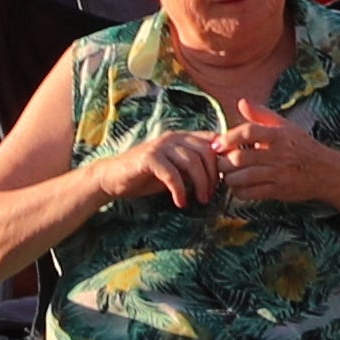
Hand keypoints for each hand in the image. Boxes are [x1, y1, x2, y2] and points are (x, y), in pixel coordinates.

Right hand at [106, 127, 229, 216]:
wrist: (113, 178)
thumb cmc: (147, 176)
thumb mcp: (176, 170)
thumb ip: (194, 167)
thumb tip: (222, 175)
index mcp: (184, 137)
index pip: (214, 140)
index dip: (224, 158)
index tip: (226, 179)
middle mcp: (174, 137)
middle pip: (206, 151)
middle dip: (213, 175)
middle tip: (211, 194)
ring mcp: (161, 146)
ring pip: (192, 162)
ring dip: (200, 184)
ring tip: (200, 200)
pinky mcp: (149, 158)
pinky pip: (172, 174)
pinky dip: (180, 190)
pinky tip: (181, 202)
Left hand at [202, 98, 339, 211]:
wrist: (327, 170)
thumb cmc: (303, 146)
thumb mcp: (286, 126)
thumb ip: (262, 115)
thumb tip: (241, 102)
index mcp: (279, 134)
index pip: (248, 132)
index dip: (228, 138)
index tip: (217, 144)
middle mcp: (279, 153)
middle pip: (239, 157)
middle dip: (223, 162)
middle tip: (220, 162)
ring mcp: (279, 173)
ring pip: (241, 177)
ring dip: (229, 178)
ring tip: (228, 175)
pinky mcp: (278, 190)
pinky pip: (249, 193)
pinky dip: (238, 191)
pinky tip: (239, 187)